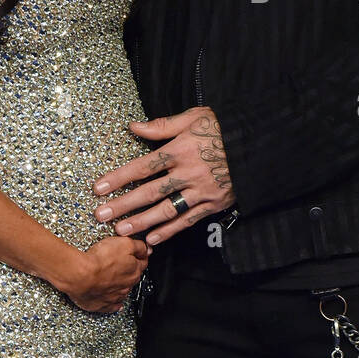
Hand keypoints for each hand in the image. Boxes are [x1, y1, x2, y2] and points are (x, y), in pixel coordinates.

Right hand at [59, 234, 148, 313]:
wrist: (81, 275)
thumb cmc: (100, 259)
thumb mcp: (125, 243)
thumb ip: (138, 247)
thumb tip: (146, 249)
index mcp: (134, 271)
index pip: (142, 263)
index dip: (138, 257)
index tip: (136, 254)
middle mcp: (127, 286)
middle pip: (132, 278)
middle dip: (128, 271)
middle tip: (120, 264)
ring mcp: (114, 297)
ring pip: (122, 292)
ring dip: (119, 286)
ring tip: (112, 279)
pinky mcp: (101, 305)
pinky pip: (111, 306)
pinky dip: (112, 303)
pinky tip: (111, 300)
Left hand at [91, 107, 235, 247]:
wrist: (259, 144)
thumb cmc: (224, 127)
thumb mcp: (194, 117)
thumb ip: (162, 125)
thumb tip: (133, 126)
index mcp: (181, 150)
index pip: (143, 166)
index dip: (119, 178)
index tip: (98, 188)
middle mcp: (189, 173)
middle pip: (150, 192)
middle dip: (123, 205)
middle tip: (100, 215)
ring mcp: (201, 191)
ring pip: (167, 210)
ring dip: (142, 222)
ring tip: (121, 231)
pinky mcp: (213, 204)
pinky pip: (188, 220)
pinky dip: (169, 231)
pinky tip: (152, 239)